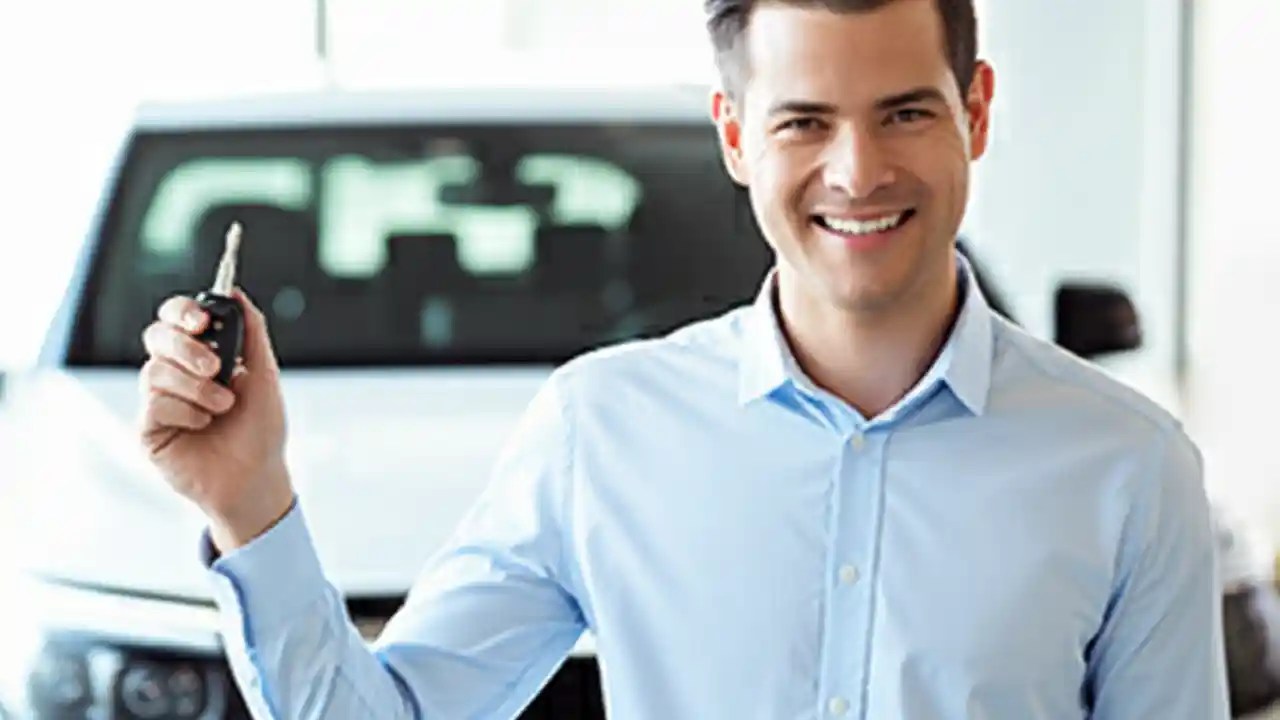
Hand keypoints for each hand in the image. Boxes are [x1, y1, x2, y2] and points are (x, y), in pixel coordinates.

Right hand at [138, 287, 292, 550]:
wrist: (256, 477)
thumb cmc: (261, 430)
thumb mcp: (265, 375)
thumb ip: (252, 332)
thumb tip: (235, 292)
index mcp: (201, 355)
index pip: (176, 318)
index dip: (182, 311)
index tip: (202, 320)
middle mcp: (175, 373)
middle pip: (157, 336)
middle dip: (185, 346)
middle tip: (216, 367)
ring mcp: (159, 400)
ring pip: (156, 370)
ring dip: (196, 387)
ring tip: (222, 406)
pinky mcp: (148, 428)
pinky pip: (154, 403)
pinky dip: (186, 410)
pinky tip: (203, 424)